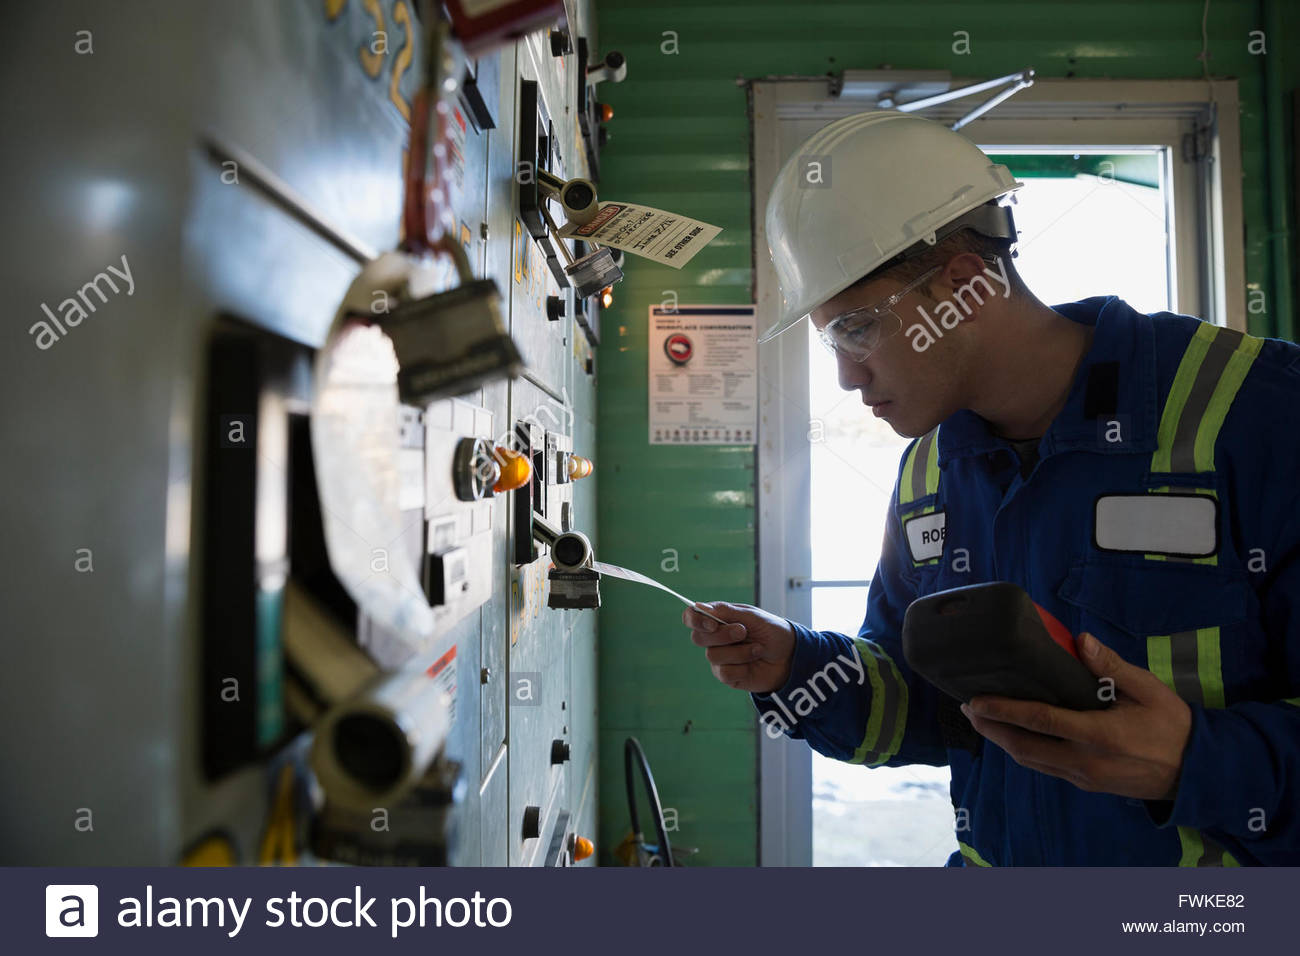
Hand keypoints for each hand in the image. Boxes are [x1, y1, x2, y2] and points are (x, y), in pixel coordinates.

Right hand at [683, 602, 795, 693]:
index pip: (691, 617)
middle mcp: (715, 638)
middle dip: (722, 635)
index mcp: (718, 618)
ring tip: (758, 649)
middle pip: (698, 637)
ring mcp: (719, 657)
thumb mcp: (752, 616)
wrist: (790, 656)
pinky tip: (753, 665)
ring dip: (739, 652)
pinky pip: (723, 672)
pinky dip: (742, 667)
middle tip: (744, 632)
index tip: (712, 624)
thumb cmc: (772, 631)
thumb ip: (726, 611)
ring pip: (713, 655)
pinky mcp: (726, 675)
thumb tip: (698, 606)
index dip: (695, 620)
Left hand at [960, 632, 1192, 800]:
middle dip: (991, 728)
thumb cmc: (1173, 725)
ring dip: (1003, 741)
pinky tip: (1014, 735)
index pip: (1039, 721)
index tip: (976, 700)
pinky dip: (1024, 752)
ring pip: (1031, 761)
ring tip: (982, 720)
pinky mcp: (1087, 784)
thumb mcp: (1149, 689)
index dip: (1003, 710)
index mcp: (1098, 734)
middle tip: (968, 707)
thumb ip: (1112, 666)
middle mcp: (1084, 760)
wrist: (1198, 772)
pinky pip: (1046, 768)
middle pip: (1024, 746)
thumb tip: (1081, 640)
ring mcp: (1084, 776)